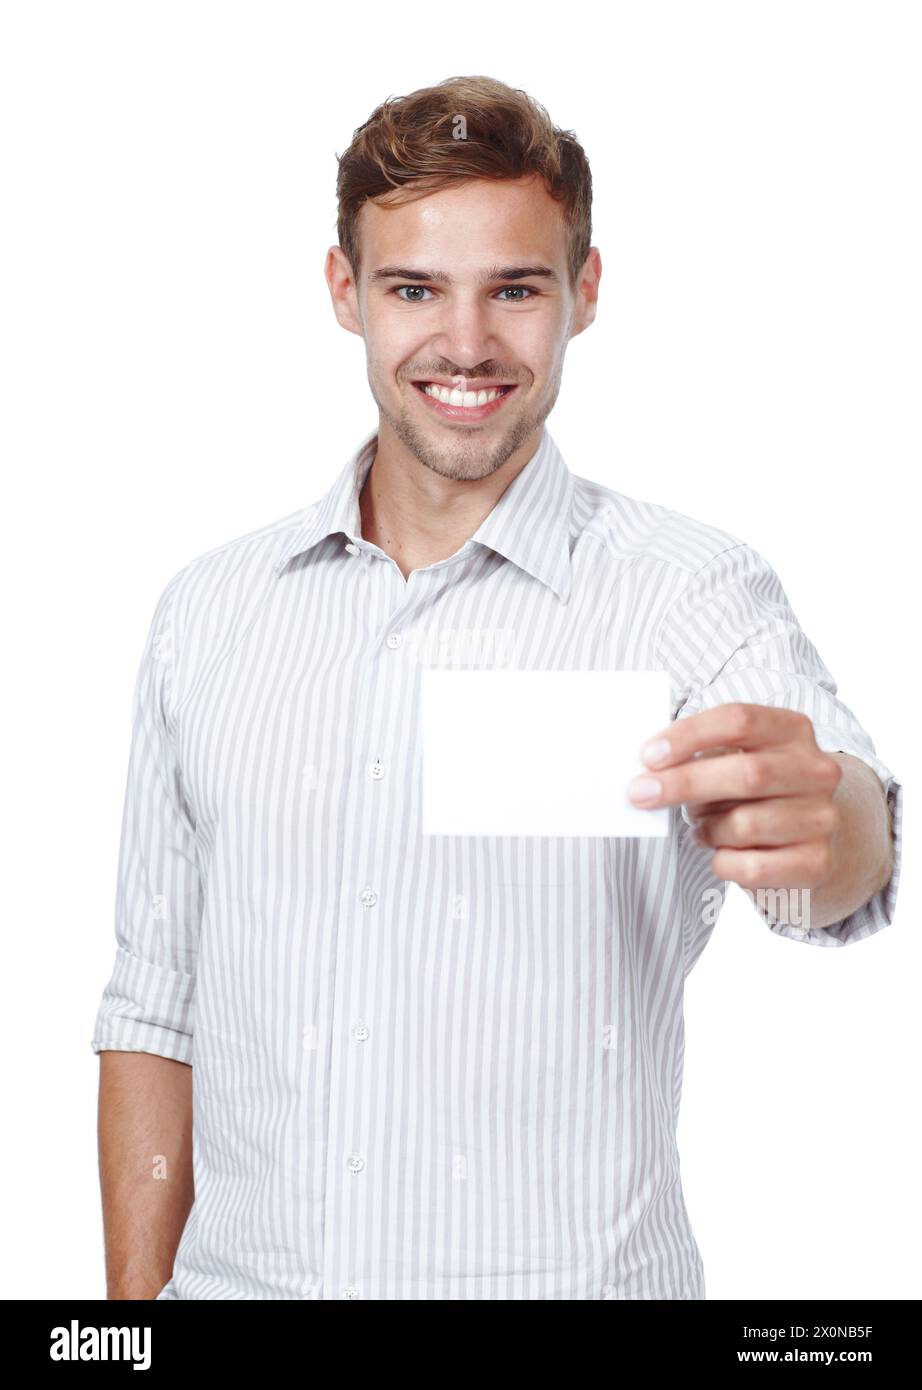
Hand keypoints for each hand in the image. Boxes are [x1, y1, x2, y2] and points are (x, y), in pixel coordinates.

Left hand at [627, 702, 842, 891]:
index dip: (690, 736)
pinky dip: (724, 863)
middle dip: (684, 784)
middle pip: (746, 772)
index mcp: (793, 731)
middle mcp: (816, 770)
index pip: (738, 720)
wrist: (814, 837)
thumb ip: (701, 756)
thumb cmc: (757, 793)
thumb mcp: (736, 759)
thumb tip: (649, 770)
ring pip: (745, 824)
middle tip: (640, 794)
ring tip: (703, 828)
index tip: (648, 756)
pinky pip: (752, 867)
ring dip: (708, 829)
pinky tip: (724, 853)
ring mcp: (822, 817)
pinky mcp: (817, 862)